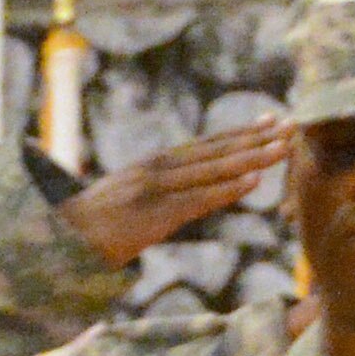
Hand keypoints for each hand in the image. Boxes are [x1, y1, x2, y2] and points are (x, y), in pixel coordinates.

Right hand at [59, 120, 292, 261]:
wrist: (62, 236)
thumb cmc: (96, 225)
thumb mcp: (136, 202)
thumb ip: (164, 194)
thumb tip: (189, 193)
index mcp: (157, 166)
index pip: (208, 145)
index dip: (242, 132)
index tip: (273, 119)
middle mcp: (160, 168)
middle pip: (216, 150)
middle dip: (256, 137)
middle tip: (292, 124)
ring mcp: (158, 188)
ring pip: (213, 169)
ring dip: (252, 158)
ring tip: (283, 148)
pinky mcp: (156, 212)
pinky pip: (199, 199)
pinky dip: (228, 189)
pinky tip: (254, 181)